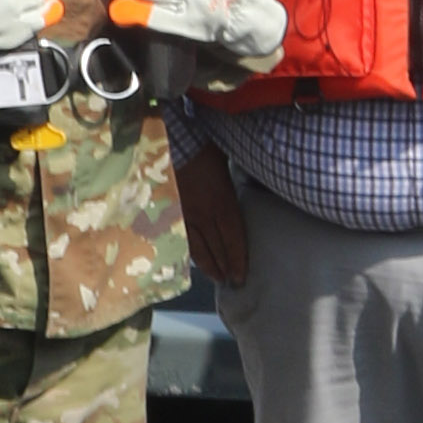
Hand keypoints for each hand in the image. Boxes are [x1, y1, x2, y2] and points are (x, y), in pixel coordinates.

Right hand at [174, 139, 249, 288]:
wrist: (171, 140)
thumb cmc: (204, 146)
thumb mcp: (227, 161)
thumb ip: (236, 179)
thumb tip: (254, 178)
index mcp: (222, 202)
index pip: (233, 238)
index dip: (237, 259)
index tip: (241, 276)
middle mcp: (204, 214)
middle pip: (217, 247)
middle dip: (225, 266)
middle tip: (231, 282)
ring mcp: (184, 214)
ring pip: (197, 247)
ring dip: (208, 264)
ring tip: (216, 277)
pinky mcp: (168, 211)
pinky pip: (179, 236)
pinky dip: (188, 250)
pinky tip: (191, 259)